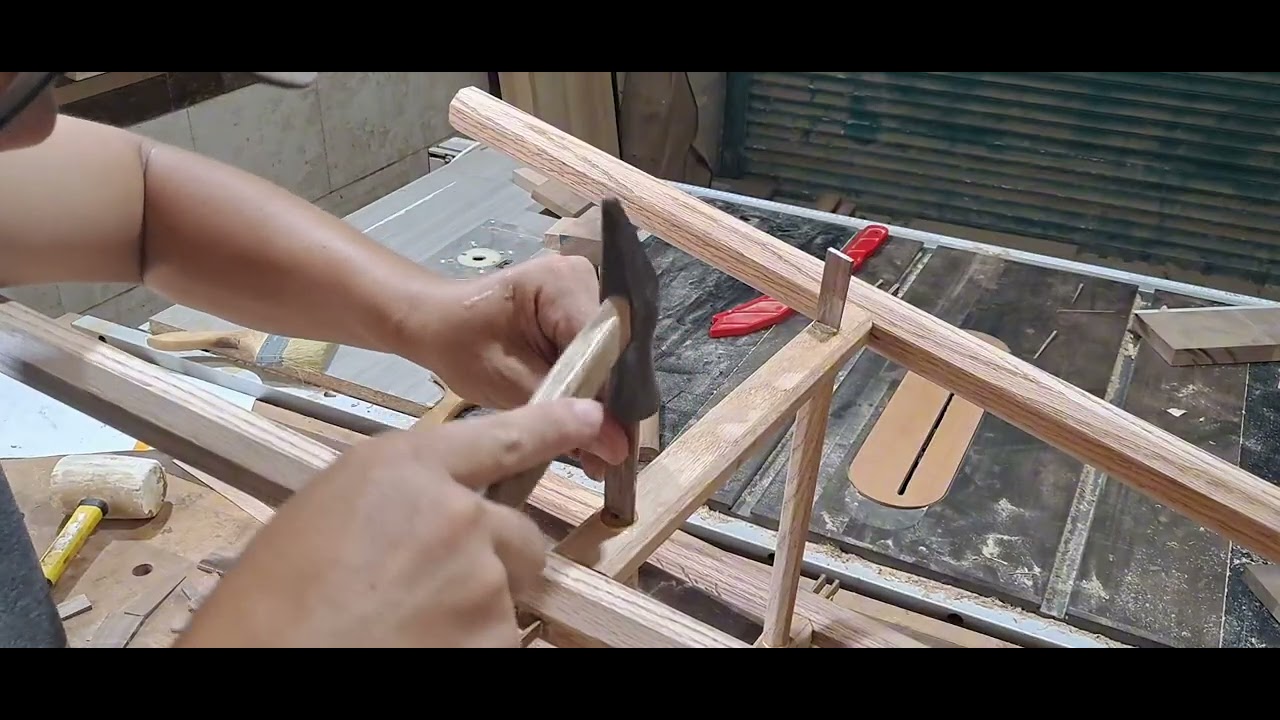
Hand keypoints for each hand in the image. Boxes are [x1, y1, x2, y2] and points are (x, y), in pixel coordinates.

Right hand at [176, 398, 607, 647]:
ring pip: (507, 597)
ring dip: (473, 616)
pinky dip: (470, 649)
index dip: (551, 427)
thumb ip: (397, 502)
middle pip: (520, 534)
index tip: (590, 416)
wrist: (265, 656)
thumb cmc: (270, 600)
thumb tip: (430, 518)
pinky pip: (501, 642)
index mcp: (405, 468)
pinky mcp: (495, 637)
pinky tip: (417, 649)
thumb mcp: (323, 516)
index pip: (501, 438)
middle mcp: (459, 513)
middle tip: (438, 594)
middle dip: (496, 563)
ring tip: (404, 630)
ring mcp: (483, 578)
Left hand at [411, 254, 628, 476]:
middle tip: (605, 459)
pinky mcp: (583, 310)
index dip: (613, 399)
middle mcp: (586, 278)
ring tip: (596, 451)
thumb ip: (561, 413)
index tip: (614, 448)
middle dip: (610, 406)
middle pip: (617, 351)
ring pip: (613, 358)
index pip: (607, 345)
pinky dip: (591, 390)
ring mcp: (588, 291)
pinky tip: (585, 425)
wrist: (437, 322)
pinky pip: (600, 355)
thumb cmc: (459, 344)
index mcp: (563, 282)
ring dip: (603, 402)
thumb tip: (618, 449)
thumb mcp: (509, 383)